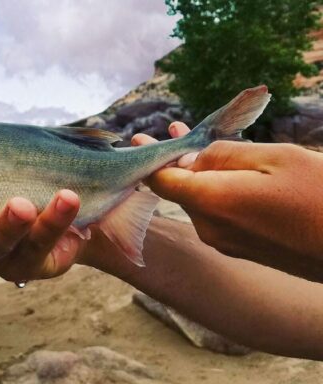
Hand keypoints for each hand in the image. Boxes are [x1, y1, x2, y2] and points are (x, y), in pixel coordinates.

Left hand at [133, 122, 322, 268]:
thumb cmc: (321, 195)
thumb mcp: (274, 159)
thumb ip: (224, 155)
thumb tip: (192, 159)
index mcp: (211, 203)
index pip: (161, 180)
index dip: (148, 158)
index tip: (138, 139)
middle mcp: (210, 228)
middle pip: (181, 189)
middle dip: (177, 159)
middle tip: (172, 129)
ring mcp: (226, 243)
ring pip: (201, 200)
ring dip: (198, 173)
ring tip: (203, 143)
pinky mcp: (243, 249)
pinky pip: (218, 214)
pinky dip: (215, 191)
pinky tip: (229, 173)